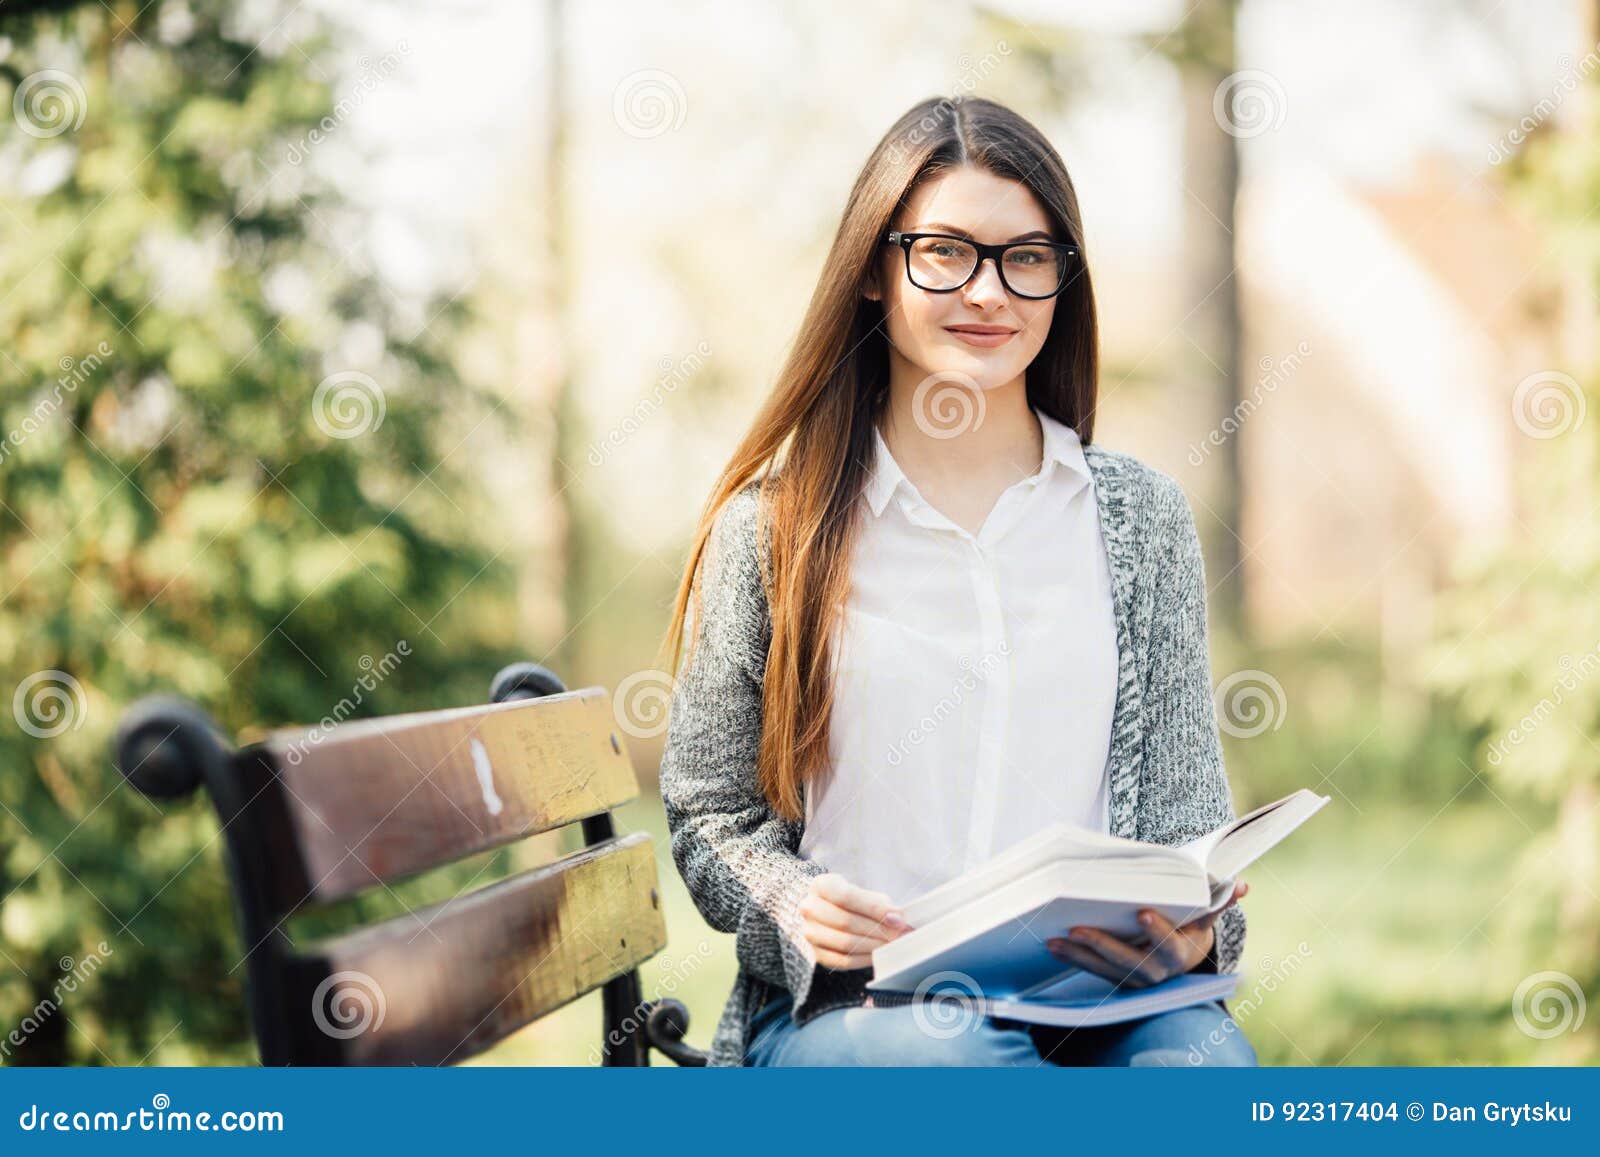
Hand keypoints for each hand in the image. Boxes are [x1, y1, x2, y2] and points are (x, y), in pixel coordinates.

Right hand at [799, 873, 910, 969]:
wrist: (835, 912)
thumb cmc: (854, 901)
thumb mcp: (865, 894)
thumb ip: (879, 904)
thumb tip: (898, 919)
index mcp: (821, 886)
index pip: (846, 897)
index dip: (873, 908)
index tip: (897, 918)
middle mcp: (810, 908)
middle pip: (845, 921)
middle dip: (876, 929)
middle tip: (898, 933)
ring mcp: (811, 932)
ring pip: (844, 942)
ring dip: (872, 945)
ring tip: (890, 943)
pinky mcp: (818, 953)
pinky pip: (842, 961)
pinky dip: (864, 958)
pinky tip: (878, 953)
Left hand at [1044, 880, 1248, 988]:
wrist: (1184, 953)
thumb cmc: (1190, 923)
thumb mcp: (1204, 913)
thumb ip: (1217, 900)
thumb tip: (1242, 887)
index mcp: (1181, 954)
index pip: (1170, 945)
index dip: (1158, 932)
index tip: (1142, 913)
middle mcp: (1158, 972)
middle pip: (1130, 962)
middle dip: (1104, 946)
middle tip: (1079, 928)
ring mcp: (1136, 979)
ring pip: (1106, 969)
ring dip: (1079, 954)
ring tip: (1055, 938)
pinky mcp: (1117, 979)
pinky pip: (1093, 970)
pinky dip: (1073, 958)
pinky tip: (1052, 945)